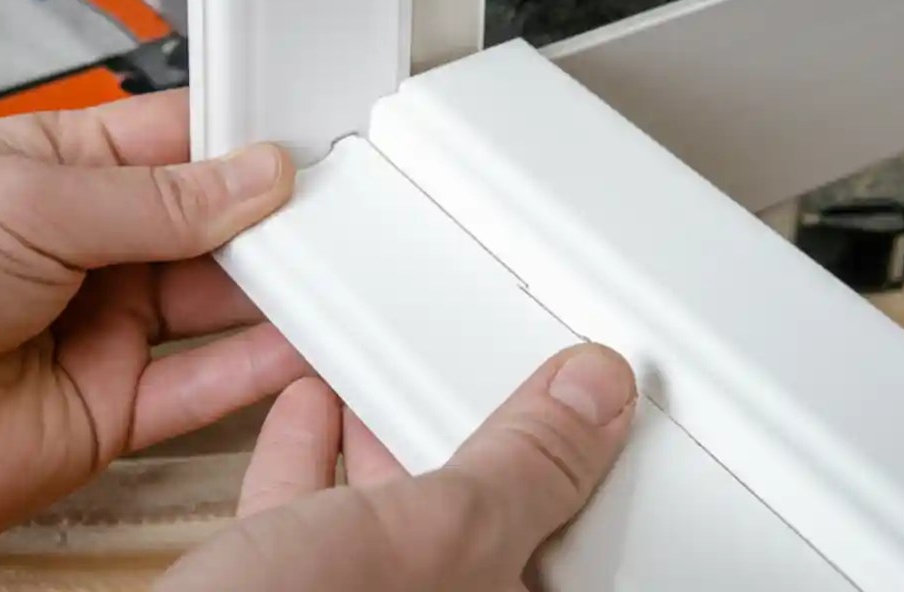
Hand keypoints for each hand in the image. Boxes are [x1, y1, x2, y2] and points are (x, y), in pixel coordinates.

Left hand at [0, 91, 308, 554]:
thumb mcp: (24, 200)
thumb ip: (155, 200)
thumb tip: (249, 177)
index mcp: (50, 176)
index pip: (173, 148)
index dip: (239, 147)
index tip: (300, 143)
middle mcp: (80, 254)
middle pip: (207, 230)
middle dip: (268, 220)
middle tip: (332, 210)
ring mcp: (95, 332)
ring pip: (213, 308)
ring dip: (274, 292)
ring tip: (335, 272)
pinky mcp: (105, 410)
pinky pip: (199, 386)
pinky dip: (257, 370)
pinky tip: (300, 343)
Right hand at [157, 344, 636, 591]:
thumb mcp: (436, 532)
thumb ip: (524, 464)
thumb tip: (597, 394)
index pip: (565, 536)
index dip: (573, 457)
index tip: (576, 385)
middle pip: (476, 518)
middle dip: (470, 432)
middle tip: (485, 367)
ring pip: (387, 511)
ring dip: (383, 431)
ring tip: (388, 369)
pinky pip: (310, 513)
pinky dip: (311, 452)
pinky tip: (307, 410)